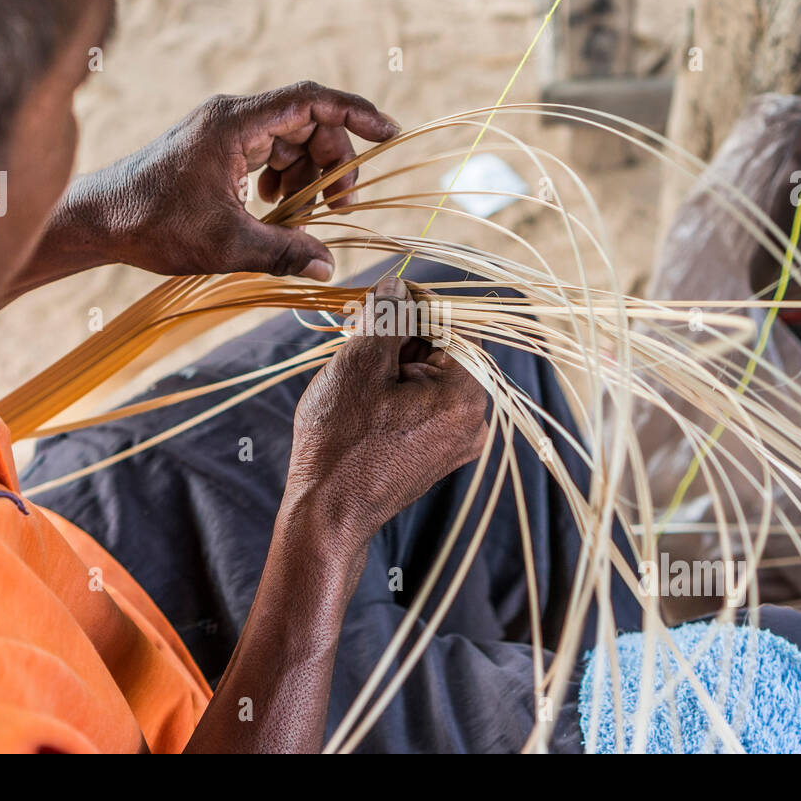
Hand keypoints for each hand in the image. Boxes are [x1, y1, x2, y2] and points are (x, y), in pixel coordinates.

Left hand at [89, 81, 399, 280]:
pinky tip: (274, 214)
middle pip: (308, 125)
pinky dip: (285, 183)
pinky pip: (270, 156)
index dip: (356, 112)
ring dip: (309, 178)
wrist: (98, 221)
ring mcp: (224, 133)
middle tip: (339, 209)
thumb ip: (283, 253)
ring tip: (302, 220)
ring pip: (291, 143)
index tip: (390, 133)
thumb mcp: (225, 244)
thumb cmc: (152, 224)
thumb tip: (329, 267)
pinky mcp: (218, 151)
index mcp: (235, 123)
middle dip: (333, 164)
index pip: (311, 100)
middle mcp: (232, 118)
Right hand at [281, 277, 489, 558]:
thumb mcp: (360, 363)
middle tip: (354, 329)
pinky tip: (361, 391)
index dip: (414, 304)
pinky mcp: (436, 453)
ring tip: (351, 362)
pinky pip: (423, 404)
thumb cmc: (341, 440)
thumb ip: (387, 316)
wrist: (327, 515)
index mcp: (465, 393)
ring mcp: (456, 440)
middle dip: (399, 333)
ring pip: (429, 376)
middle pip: (443, 349)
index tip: (377, 300)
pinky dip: (396, 389)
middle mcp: (473, 419)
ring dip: (392, 359)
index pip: (453, 322)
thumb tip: (399, 285)